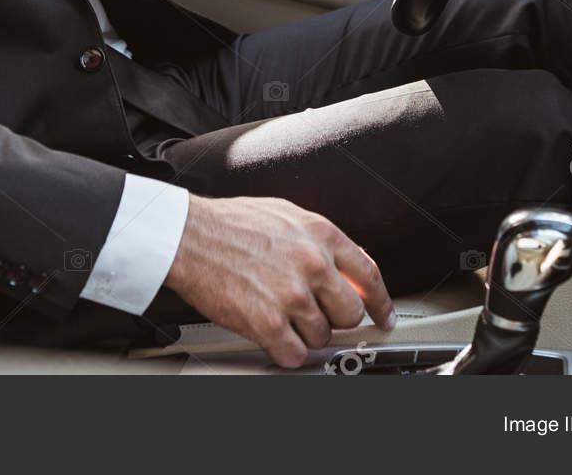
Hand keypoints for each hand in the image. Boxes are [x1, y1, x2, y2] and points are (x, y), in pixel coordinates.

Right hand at [164, 194, 395, 367]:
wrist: (189, 237)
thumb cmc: (230, 224)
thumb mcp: (287, 215)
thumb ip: (320, 240)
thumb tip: (345, 265)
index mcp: (321, 235)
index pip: (368, 275)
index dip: (380, 301)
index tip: (382, 316)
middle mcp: (312, 264)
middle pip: (349, 313)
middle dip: (333, 318)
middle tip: (313, 314)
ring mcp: (291, 295)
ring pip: (322, 336)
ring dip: (304, 333)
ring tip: (279, 315)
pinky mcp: (267, 323)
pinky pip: (295, 354)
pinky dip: (286, 351)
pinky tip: (272, 336)